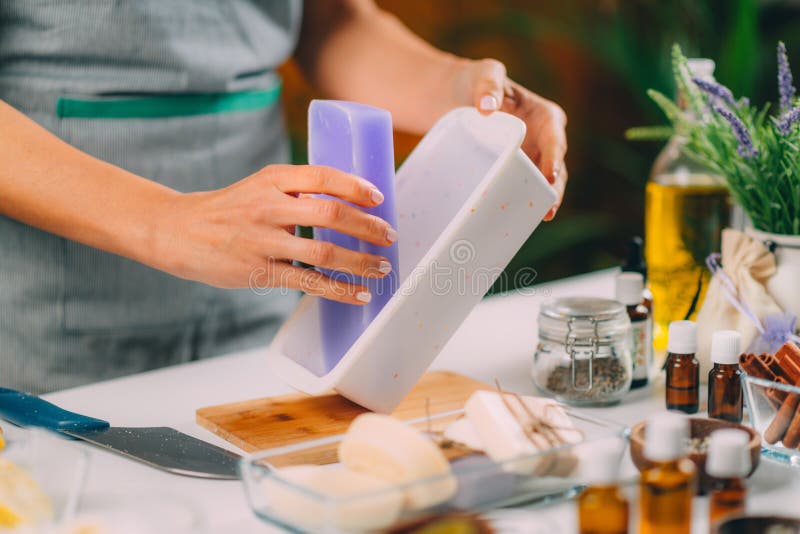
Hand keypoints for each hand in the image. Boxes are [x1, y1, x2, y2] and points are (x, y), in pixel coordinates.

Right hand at [150, 165, 396, 303]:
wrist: (179, 231)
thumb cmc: (229, 209)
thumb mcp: (259, 186)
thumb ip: (297, 190)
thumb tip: (349, 203)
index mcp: (273, 179)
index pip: (323, 176)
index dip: (356, 186)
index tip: (379, 198)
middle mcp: (270, 205)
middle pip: (331, 213)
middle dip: (368, 227)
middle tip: (389, 236)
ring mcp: (264, 240)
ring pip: (325, 250)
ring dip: (361, 261)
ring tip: (382, 267)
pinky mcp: (259, 271)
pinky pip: (309, 281)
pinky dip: (339, 289)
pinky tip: (359, 294)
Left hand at [452, 59, 567, 219]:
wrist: (457, 98)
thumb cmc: (475, 82)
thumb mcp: (484, 75)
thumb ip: (488, 86)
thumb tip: (488, 108)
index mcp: (545, 116)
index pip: (554, 140)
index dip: (554, 159)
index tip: (550, 177)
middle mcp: (544, 139)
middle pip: (555, 167)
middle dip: (554, 189)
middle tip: (548, 209)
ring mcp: (532, 157)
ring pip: (543, 183)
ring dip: (543, 200)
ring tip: (539, 218)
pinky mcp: (516, 169)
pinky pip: (524, 187)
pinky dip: (523, 201)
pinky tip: (517, 218)